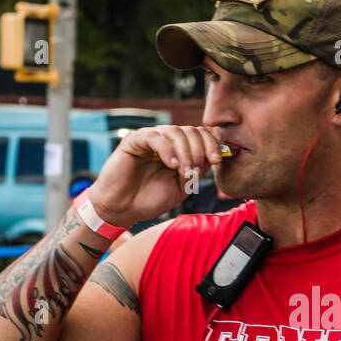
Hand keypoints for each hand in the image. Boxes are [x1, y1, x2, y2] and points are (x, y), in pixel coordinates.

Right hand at [80, 125, 226, 229]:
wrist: (122, 209)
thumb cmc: (149, 199)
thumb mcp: (181, 187)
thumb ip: (197, 171)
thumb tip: (215, 156)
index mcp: (177, 150)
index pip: (200, 134)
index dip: (211, 144)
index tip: (217, 159)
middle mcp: (165, 141)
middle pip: (190, 130)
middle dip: (200, 150)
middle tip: (196, 171)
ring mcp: (149, 138)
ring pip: (175, 131)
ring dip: (186, 152)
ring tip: (184, 172)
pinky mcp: (134, 140)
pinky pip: (155, 136)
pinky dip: (168, 150)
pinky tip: (172, 165)